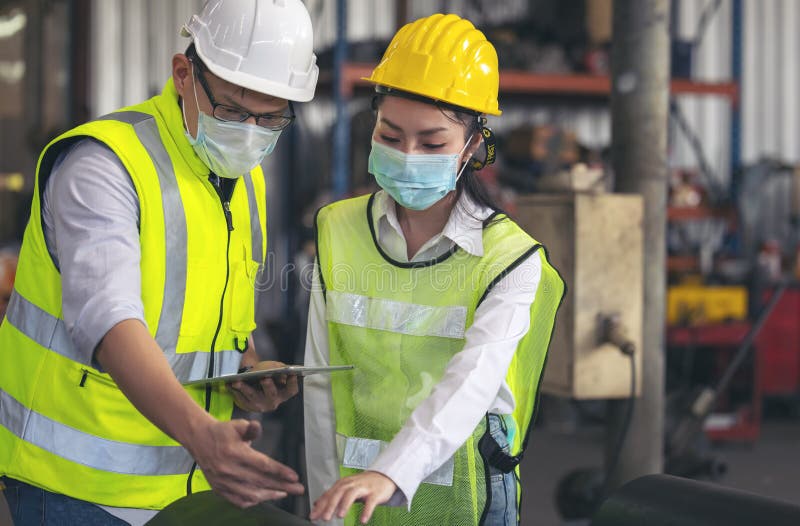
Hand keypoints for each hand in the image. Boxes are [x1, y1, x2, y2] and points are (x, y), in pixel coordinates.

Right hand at [185, 418, 304, 507]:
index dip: (279, 472)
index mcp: (235, 453)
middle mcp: (229, 470)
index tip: (294, 476)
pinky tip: (264, 497)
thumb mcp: (237, 425)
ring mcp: (223, 482)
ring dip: (270, 495)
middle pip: (260, 481)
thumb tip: (257, 427)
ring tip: (285, 493)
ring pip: (250, 494)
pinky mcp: (219, 489)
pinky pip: (238, 501)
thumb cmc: (222, 432)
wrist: (199, 439)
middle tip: (298, 488)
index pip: (262, 465)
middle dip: (282, 486)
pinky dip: (253, 501)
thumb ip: (250, 428)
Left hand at [229, 360, 298, 411]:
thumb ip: (280, 368)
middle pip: (271, 394)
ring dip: (244, 388)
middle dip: (268, 386)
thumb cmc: (266, 374)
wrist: (252, 383)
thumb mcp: (274, 369)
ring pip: (252, 396)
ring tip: (237, 381)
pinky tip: (229, 383)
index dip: (292, 383)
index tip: (292, 374)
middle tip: (265, 378)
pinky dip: (235, 390)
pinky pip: (241, 398)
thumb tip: (284, 370)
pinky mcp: (247, 406)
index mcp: (283, 393)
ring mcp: (260, 405)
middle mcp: (273, 402)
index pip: (291, 390)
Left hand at [309, 471, 396, 523]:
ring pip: (352, 494)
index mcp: (343, 484)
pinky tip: (363, 520)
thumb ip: (332, 495)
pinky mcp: (375, 493)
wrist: (383, 476)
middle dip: (330, 505)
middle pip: (339, 493)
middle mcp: (352, 484)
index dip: (320, 505)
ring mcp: (364, 488)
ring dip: (345, 505)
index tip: (313, 515)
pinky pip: (370, 502)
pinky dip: (366, 511)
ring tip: (340, 515)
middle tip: (324, 517)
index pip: (329, 494)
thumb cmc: (363, 484)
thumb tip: (317, 503)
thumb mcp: (346, 487)